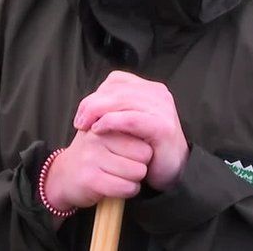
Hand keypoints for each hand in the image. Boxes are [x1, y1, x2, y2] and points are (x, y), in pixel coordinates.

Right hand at [44, 129, 151, 210]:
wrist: (64, 177)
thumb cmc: (95, 154)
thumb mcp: (108, 132)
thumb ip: (127, 123)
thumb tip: (155, 118)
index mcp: (103, 120)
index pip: (142, 132)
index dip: (143, 146)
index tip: (131, 151)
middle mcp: (96, 136)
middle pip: (144, 154)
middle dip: (141, 163)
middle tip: (125, 165)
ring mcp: (91, 156)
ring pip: (137, 171)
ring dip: (134, 179)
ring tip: (120, 175)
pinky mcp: (90, 178)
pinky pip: (126, 187)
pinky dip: (128, 191)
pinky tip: (118, 187)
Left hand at [74, 71, 189, 190]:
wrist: (173, 172)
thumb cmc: (147, 148)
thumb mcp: (130, 122)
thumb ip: (115, 109)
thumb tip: (88, 105)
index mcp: (150, 89)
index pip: (116, 81)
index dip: (95, 94)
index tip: (82, 114)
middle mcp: (158, 94)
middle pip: (117, 89)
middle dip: (92, 104)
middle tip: (79, 122)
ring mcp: (162, 109)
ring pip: (122, 100)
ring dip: (97, 112)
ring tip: (84, 126)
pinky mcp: (162, 127)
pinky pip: (131, 119)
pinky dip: (111, 122)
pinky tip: (98, 130)